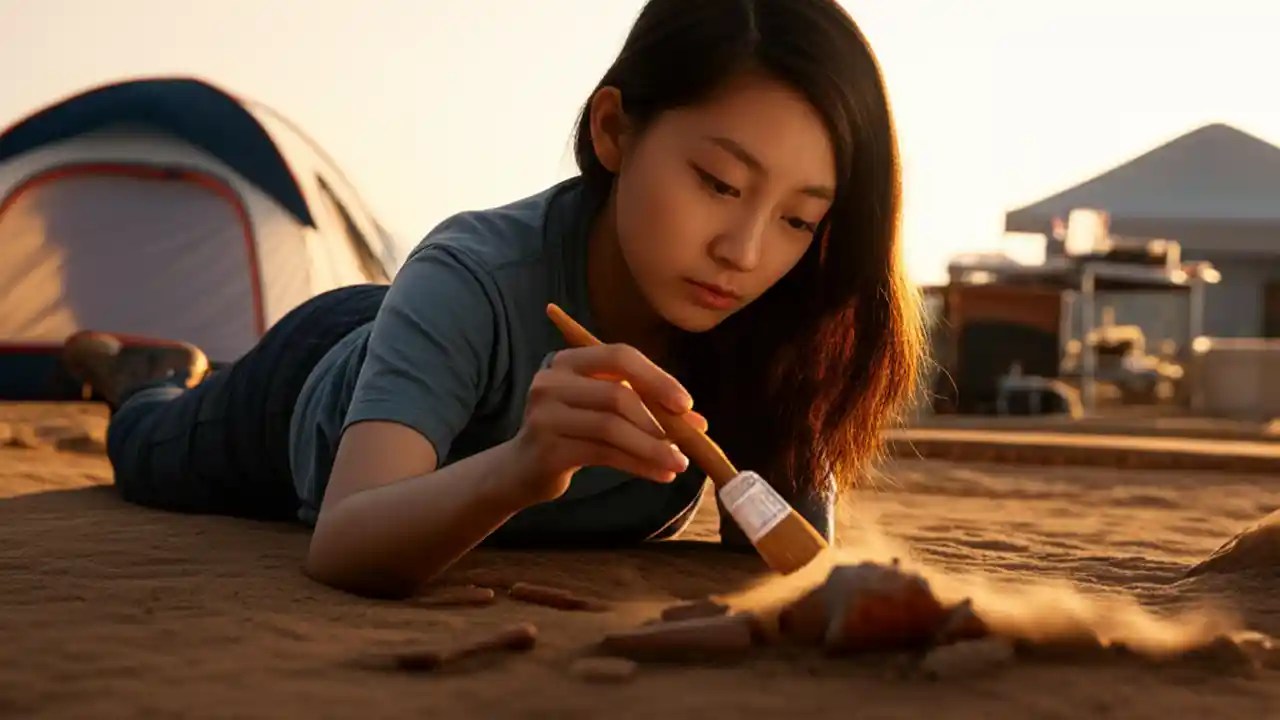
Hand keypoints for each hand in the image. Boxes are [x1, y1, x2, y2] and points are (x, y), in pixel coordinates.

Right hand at [506, 344, 706, 505]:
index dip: (656, 378)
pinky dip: (638, 464)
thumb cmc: (571, 434)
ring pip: (612, 427)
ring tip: (678, 463)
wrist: (520, 469)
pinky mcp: (546, 448)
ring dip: (652, 447)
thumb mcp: (603, 412)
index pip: (619, 356)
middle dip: (658, 419)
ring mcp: (545, 414)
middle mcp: (551, 380)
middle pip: (617, 393)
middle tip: (686, 442)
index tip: (685, 404)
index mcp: (568, 361)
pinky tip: (659, 474)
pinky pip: (604, 454)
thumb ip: (644, 409)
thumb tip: (697, 422)